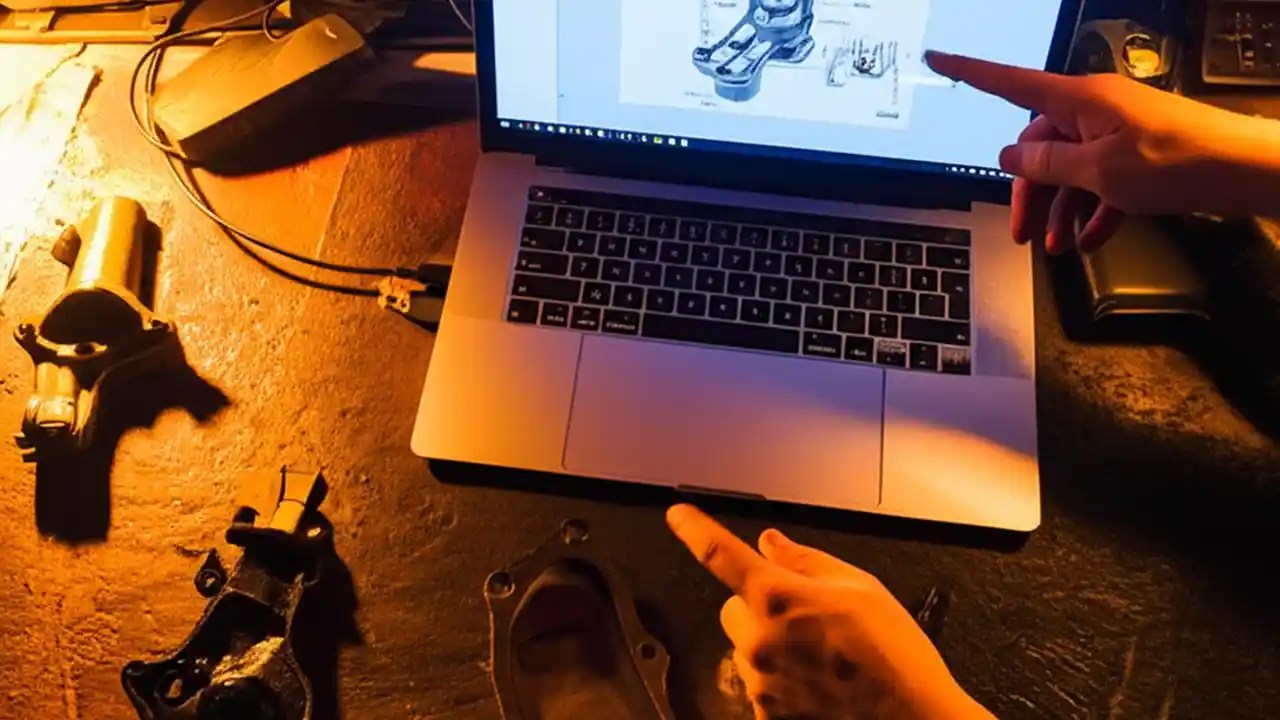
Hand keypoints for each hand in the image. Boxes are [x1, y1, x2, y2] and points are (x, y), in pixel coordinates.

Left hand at [665, 505, 992, 719]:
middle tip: (803, 616)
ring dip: (768, 644)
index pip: (719, 554)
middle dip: (758, 605)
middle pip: (733, 608)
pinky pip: (759, 684)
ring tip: (820, 655)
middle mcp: (759, 639)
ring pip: (745, 648)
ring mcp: (760, 682)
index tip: (677, 517)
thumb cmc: (894, 655)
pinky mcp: (767, 714)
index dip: (693, 530)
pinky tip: (817, 682)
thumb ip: (805, 561)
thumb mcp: (860, 587)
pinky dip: (779, 679)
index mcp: (778, 597)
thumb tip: (769, 543)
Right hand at [925, 51, 1279, 252]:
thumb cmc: (1177, 160)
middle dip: (1028, 192)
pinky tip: (1089, 239)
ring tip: (1056, 245)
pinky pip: (1100, 183)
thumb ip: (1047, 165)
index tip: (938, 58)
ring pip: (1070, 170)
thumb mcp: (1097, 171)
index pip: (1009, 83)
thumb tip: (1010, 156)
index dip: (969, 72)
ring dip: (1059, 210)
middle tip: (1020, 231)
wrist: (1240, 170)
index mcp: (1079, 100)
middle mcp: (1094, 111)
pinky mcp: (1138, 155)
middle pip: (1040, 147)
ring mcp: (1117, 132)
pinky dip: (1092, 212)